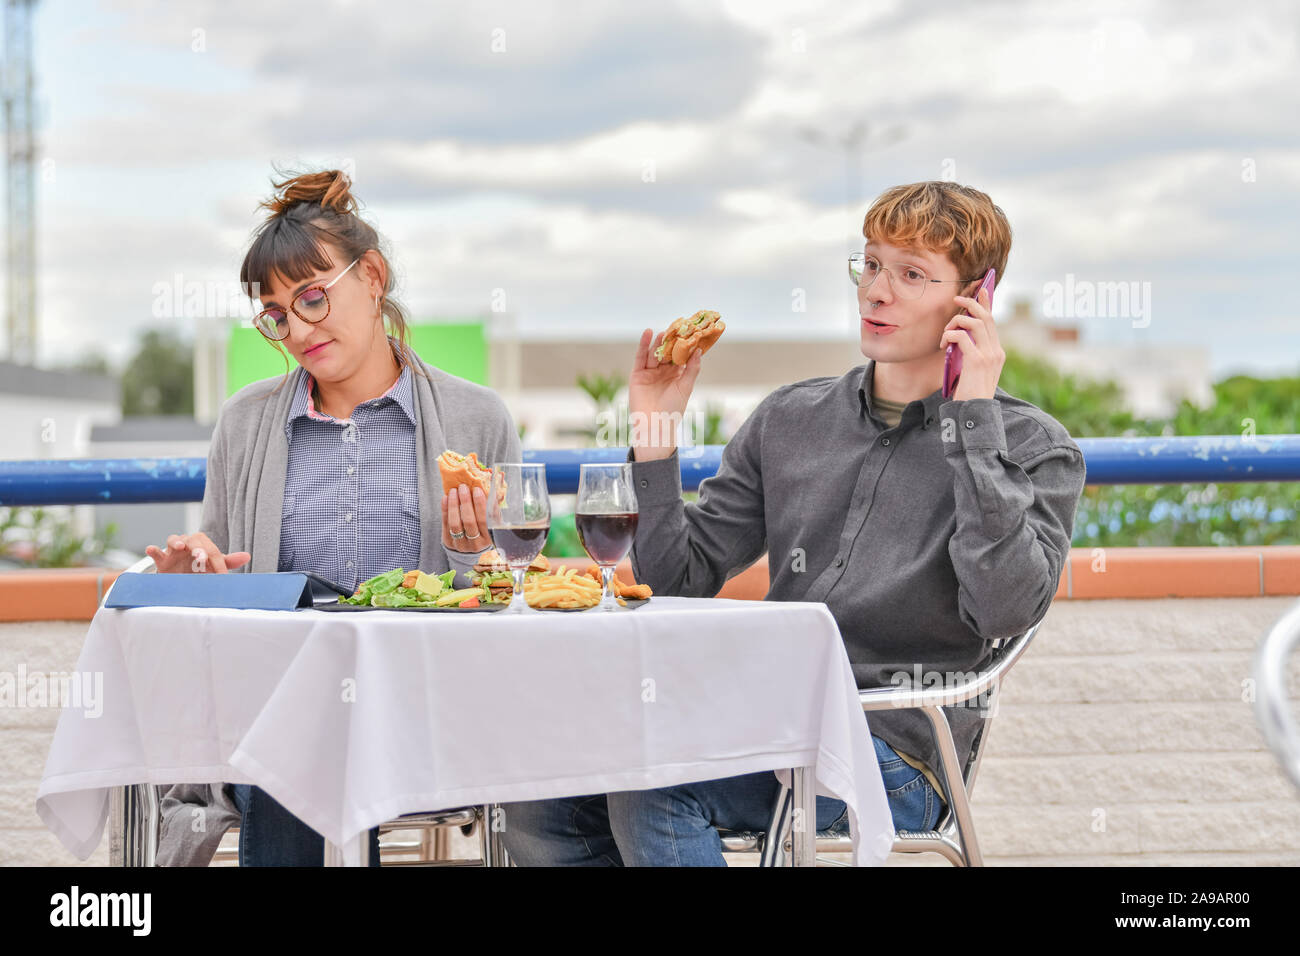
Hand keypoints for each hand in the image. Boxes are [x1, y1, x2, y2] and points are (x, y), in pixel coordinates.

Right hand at [145, 532, 249, 573]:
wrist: (180, 580)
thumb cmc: (199, 570)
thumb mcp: (213, 566)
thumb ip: (228, 561)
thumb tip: (247, 556)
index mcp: (203, 545)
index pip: (212, 551)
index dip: (218, 563)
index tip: (221, 576)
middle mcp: (189, 544)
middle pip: (194, 540)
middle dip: (199, 548)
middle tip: (202, 558)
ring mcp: (173, 551)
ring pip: (174, 540)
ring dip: (177, 542)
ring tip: (180, 546)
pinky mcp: (161, 561)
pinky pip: (156, 552)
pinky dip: (153, 549)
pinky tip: (151, 549)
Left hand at [441, 483, 489, 553]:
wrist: (471, 549)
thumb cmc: (484, 531)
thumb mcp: (492, 522)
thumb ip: (493, 506)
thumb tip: (496, 484)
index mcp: (488, 538)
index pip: (484, 520)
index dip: (480, 504)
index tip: (477, 490)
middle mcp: (475, 543)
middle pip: (469, 521)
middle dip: (465, 502)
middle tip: (463, 487)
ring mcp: (460, 544)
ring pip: (455, 524)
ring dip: (453, 505)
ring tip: (453, 491)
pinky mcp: (448, 542)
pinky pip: (445, 524)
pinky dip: (445, 510)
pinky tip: (446, 498)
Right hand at [629, 327, 703, 460]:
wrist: (655, 425)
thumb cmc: (673, 409)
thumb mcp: (685, 387)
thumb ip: (692, 369)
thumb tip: (699, 350)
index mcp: (677, 375)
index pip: (681, 356)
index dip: (685, 344)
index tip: (691, 331)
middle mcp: (663, 372)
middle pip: (667, 352)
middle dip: (671, 341)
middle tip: (676, 327)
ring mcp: (650, 372)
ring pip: (654, 353)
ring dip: (658, 342)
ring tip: (663, 332)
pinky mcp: (637, 374)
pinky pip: (641, 357)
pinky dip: (643, 345)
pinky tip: (647, 334)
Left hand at [941, 287, 1004, 401]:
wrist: (974, 412)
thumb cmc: (969, 393)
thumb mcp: (972, 370)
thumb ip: (970, 353)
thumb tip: (957, 336)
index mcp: (996, 352)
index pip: (992, 321)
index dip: (986, 303)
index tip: (981, 289)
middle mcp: (996, 351)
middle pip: (985, 317)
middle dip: (970, 304)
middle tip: (956, 300)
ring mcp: (988, 355)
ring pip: (974, 323)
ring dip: (955, 323)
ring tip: (945, 335)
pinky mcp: (977, 361)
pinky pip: (962, 337)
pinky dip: (949, 336)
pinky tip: (943, 345)